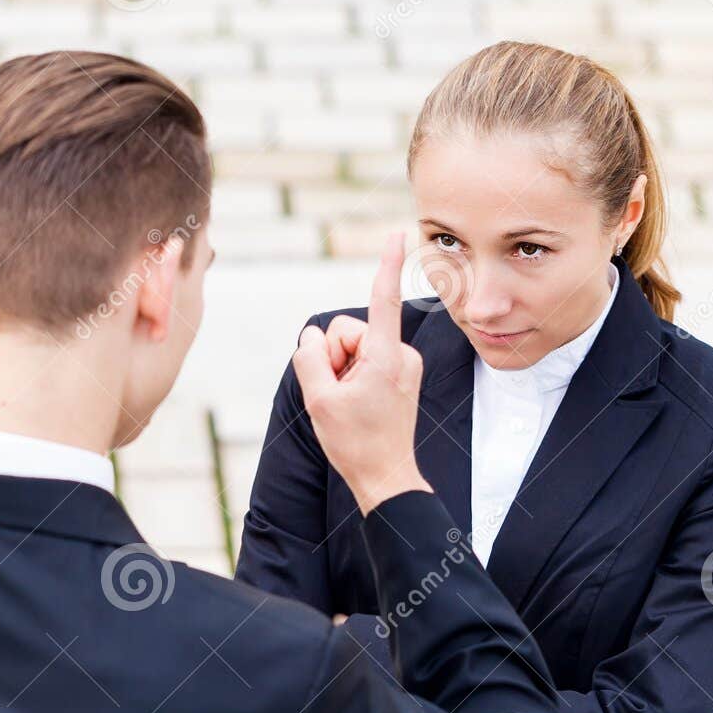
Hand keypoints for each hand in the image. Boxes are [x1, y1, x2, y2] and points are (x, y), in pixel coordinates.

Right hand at [292, 232, 430, 514]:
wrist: (385, 477)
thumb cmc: (355, 443)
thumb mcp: (318, 399)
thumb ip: (309, 357)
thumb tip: (312, 337)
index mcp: (385, 357)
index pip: (383, 300)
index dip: (386, 264)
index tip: (396, 234)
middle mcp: (400, 354)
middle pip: (348, 330)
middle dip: (334, 356)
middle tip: (338, 394)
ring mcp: (403, 364)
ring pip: (354, 346)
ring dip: (342, 369)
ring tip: (349, 402)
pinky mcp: (400, 373)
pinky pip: (365, 359)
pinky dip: (353, 375)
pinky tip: (357, 403)